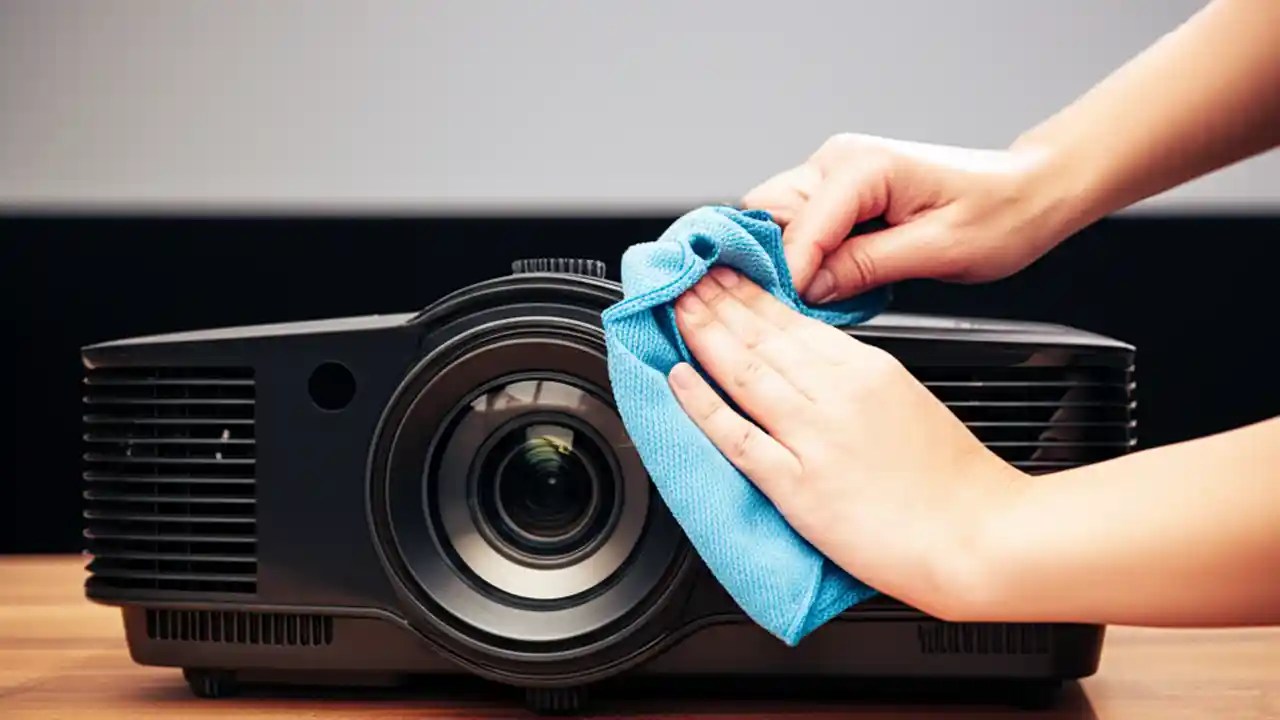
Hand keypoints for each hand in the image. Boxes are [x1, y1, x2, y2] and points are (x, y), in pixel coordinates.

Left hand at [668, 267, 1024, 617]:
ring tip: (674, 310)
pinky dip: (703, 405)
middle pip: (762, 337)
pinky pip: (739, 437)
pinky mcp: (798, 486)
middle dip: (715, 303)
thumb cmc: (952, 479)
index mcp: (866, 368)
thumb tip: (812, 360)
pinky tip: (678, 379)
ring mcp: (813, 438)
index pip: (793, 320)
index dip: (748, 294)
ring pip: (744, 372)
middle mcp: (836, 394)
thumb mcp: (906, 398)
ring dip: (703, 336)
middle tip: (682, 278)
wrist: (977, 535)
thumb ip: (857, 376)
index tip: (721, 275)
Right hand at [741, 133, 1086, 302]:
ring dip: (784, 262)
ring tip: (809, 301)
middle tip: (788, 309)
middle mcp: (838, 161)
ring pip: (775, 221)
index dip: (786, 274)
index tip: (788, 313)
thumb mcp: (937, 250)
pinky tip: (823, 285)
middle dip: (768, 263)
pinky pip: (800, 228)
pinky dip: (803, 259)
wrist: (1032, 193)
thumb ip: (865, 266)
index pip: (794, 225)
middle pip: (765, 213)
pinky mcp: (840, 196)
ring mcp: (835, 176)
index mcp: (861, 166)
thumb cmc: (1001, 213)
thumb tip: (809, 288)